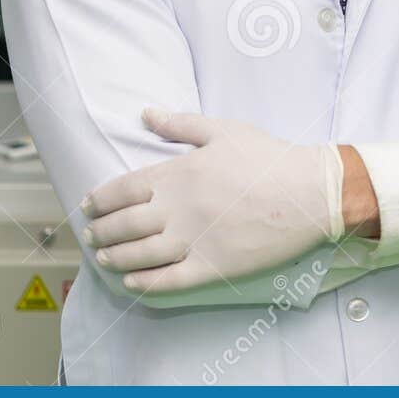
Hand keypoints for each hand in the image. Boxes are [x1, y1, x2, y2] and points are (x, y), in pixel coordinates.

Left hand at [80, 109, 343, 293]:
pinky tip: (131, 283)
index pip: (123, 189)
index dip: (100, 199)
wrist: (310, 193)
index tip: (88, 206)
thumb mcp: (224, 131)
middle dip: (101, 231)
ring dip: (115, 258)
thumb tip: (146, 113)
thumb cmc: (269, 158)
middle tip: (91, 235)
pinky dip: (144, 283)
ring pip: (140, 255)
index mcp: (179, 173)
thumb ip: (180, 124)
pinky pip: (169, 280)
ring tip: (103, 258)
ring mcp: (195, 241)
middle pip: (125, 224)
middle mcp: (179, 209)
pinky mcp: (213, 267)